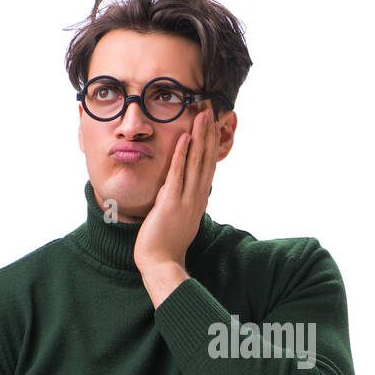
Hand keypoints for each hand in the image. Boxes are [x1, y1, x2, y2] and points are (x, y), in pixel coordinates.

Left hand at [133, 103, 219, 273]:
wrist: (161, 263)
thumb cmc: (166, 245)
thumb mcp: (180, 220)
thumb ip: (183, 202)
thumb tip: (184, 191)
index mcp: (199, 201)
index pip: (208, 167)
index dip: (211, 145)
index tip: (213, 126)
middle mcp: (197, 198)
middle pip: (206, 160)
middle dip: (209, 134)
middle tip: (212, 110)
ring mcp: (186, 200)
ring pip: (196, 163)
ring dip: (200, 137)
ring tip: (202, 116)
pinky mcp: (171, 204)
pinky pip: (177, 175)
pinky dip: (182, 155)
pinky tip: (184, 138)